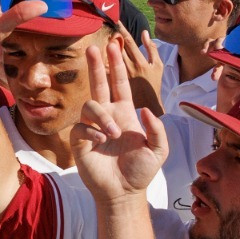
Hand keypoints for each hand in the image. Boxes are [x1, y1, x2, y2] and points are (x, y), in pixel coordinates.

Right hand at [72, 39, 169, 202]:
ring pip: (90, 105)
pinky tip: (102, 142)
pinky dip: (93, 131)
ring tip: (112, 134)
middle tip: (93, 47)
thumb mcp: (159, 149)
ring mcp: (92, 127)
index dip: (118, 66)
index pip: (120, 84)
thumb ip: (157, 128)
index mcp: (125, 113)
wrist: (124, 192)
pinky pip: (82, 126)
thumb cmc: (141, 171)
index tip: (114, 46)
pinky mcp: (80, 141)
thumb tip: (143, 108)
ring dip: (102, 116)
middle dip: (97, 65)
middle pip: (99, 84)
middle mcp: (107, 116)